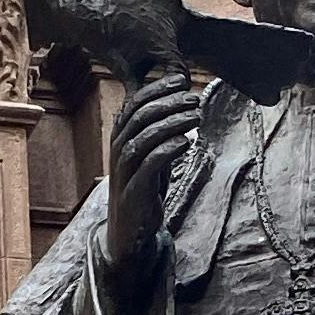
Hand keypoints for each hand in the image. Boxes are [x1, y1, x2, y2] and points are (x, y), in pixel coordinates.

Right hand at [103, 70, 199, 314]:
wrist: (130, 235)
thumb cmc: (143, 191)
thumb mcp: (151, 157)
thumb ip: (161, 132)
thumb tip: (182, 103)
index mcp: (120, 140)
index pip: (134, 104)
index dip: (156, 89)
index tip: (180, 80)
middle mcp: (117, 153)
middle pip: (138, 118)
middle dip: (167, 103)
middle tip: (193, 98)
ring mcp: (123, 173)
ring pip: (142, 138)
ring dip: (170, 124)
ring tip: (196, 116)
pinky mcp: (133, 194)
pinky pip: (148, 166)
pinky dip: (167, 150)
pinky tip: (187, 142)